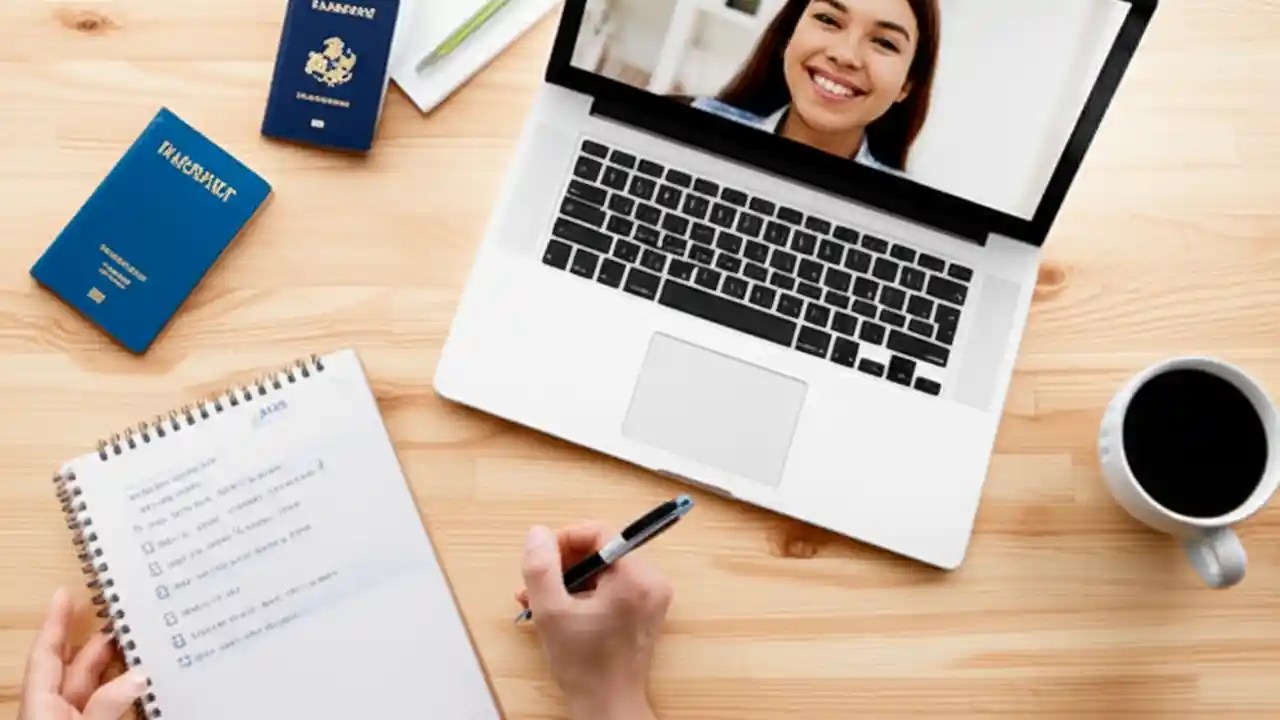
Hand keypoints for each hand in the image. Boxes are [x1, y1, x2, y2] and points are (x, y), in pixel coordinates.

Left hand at [19, 588, 147, 719]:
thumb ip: (108, 702)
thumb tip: (140, 675)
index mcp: (41, 700)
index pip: (45, 653)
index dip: (55, 621)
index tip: (64, 593)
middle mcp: (53, 706)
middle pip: (75, 665)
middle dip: (99, 639)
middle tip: (125, 616)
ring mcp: (71, 718)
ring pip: (94, 682)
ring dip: (116, 663)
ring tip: (143, 641)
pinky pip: (106, 701)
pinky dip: (123, 687)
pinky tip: (143, 678)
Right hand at [517, 523, 671, 719]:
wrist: (607, 706)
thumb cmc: (585, 666)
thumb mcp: (551, 612)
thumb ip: (540, 567)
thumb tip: (537, 534)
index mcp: (636, 578)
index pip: (599, 533)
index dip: (564, 539)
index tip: (541, 558)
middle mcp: (650, 582)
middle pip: (600, 550)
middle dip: (562, 564)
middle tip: (535, 583)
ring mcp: (649, 597)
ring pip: (602, 569)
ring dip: (567, 579)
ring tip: (538, 600)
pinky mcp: (643, 610)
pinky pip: (610, 586)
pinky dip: (583, 592)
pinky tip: (557, 609)